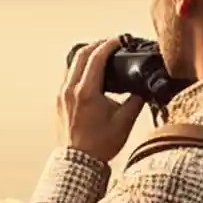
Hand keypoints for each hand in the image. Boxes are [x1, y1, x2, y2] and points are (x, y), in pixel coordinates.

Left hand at [58, 38, 146, 162]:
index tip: (119, 40)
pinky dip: (80, 68)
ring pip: (72, 63)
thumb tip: (142, 88)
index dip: (109, 44)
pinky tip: (91, 73)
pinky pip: (68, 75)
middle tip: (111, 43)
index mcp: (86, 92)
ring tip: (101, 55)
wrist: (79, 162)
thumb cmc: (100, 145)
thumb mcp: (124, 121)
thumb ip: (135, 100)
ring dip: (87, 55)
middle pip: (81, 54)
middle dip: (97, 44)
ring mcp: (62, 95)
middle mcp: (70, 90)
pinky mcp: (60, 101)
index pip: (96, 57)